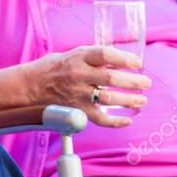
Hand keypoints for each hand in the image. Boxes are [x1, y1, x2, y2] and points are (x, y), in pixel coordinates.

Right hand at [25, 45, 150, 127]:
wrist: (30, 86)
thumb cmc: (52, 68)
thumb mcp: (72, 55)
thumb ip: (93, 59)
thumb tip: (119, 61)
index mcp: (78, 57)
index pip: (106, 54)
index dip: (125, 58)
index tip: (138, 63)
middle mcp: (78, 75)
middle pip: (112, 78)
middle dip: (134, 81)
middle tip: (146, 83)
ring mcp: (78, 94)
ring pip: (110, 98)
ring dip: (130, 100)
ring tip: (141, 100)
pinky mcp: (77, 111)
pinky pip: (101, 119)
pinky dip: (116, 121)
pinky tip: (127, 120)